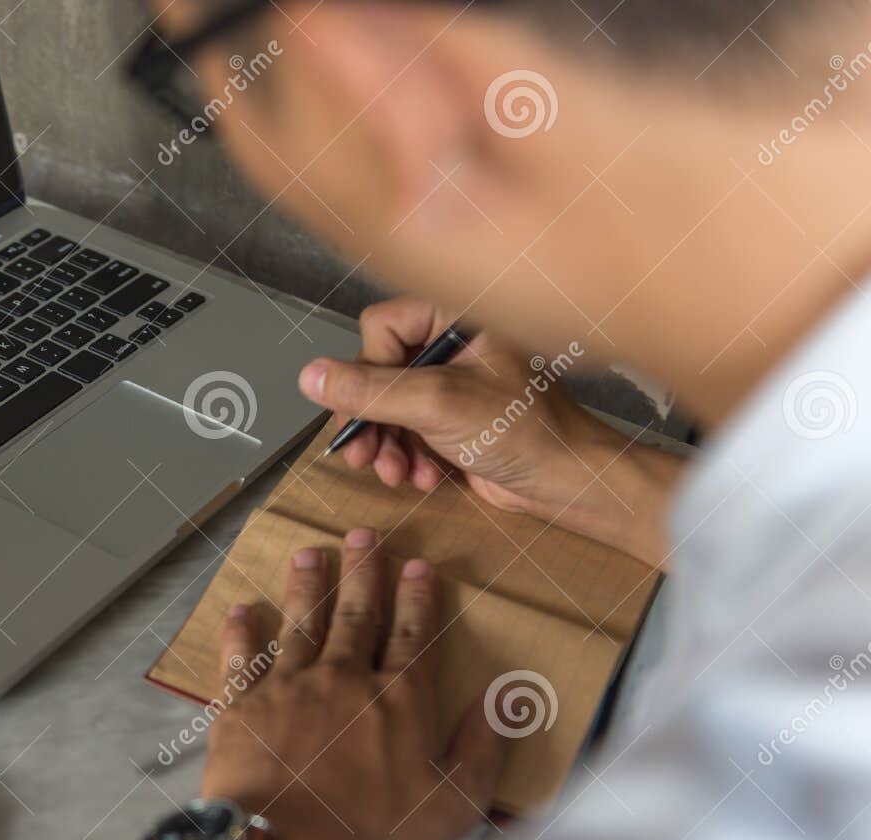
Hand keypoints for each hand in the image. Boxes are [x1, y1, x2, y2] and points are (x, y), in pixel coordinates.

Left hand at [200, 531, 503, 839]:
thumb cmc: (373, 839)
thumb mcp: (452, 806)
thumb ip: (480, 749)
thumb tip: (501, 699)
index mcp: (399, 701)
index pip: (414, 635)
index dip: (418, 597)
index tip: (418, 565)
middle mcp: (345, 680)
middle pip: (357, 615)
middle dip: (363, 572)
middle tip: (362, 533)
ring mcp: (289, 688)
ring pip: (300, 623)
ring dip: (306, 586)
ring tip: (309, 553)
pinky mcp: (242, 707)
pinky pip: (242, 657)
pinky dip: (241, 631)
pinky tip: (241, 609)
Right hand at [298, 298, 683, 564]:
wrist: (567, 483)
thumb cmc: (528, 432)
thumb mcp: (437, 405)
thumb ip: (370, 390)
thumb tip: (310, 377)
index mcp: (459, 317)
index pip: (382, 327)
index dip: (369, 370)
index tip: (370, 408)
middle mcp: (454, 344)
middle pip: (378, 370)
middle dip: (371, 419)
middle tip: (363, 452)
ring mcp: (452, 383)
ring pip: (387, 406)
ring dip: (385, 445)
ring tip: (394, 473)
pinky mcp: (452, 418)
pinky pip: (405, 431)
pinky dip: (405, 457)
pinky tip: (421, 476)